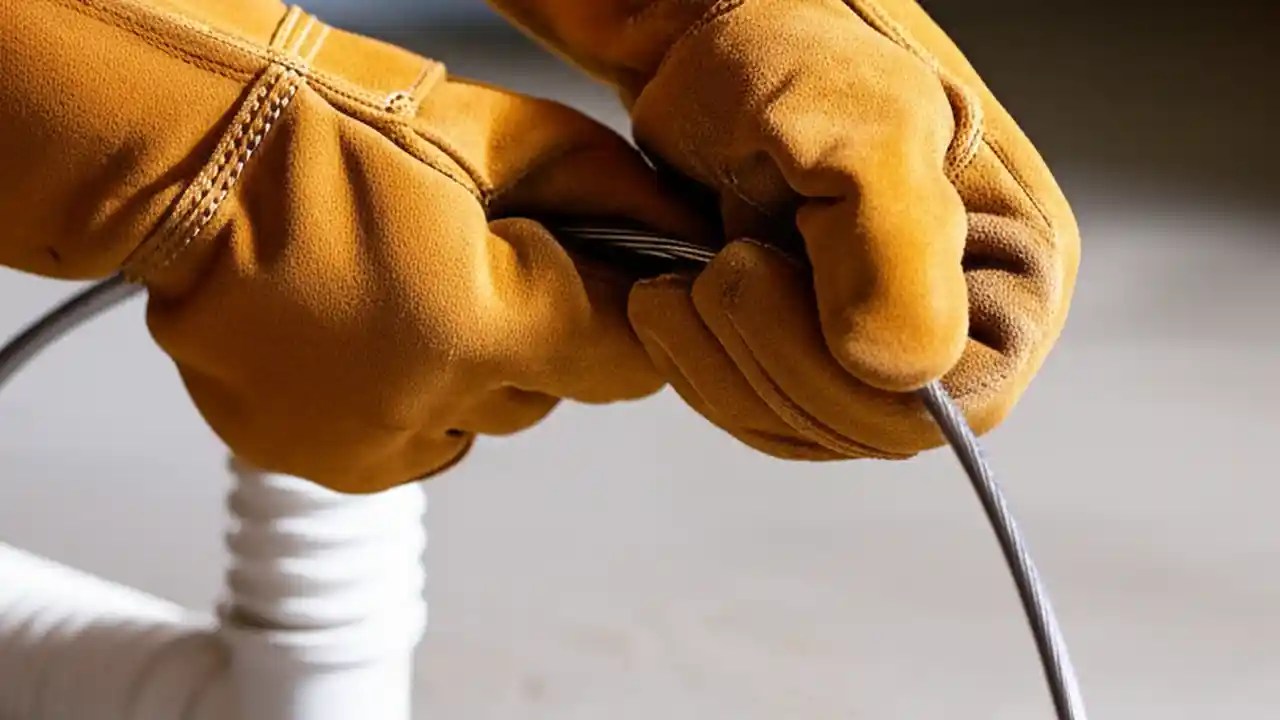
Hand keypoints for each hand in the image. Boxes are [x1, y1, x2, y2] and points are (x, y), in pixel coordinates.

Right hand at [1, 0, 704, 490]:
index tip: (607, 289)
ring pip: (480, 426)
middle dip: (537, 339)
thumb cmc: (344, 126)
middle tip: (484, 271)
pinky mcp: (322, 460)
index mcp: (481, 324)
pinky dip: (410, 403)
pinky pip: (412, 446)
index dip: (623, 320)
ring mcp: (366, 441)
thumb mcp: (506, 137)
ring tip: (416, 298)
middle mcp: (424, 405)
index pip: (626, 364)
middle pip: (550, 397)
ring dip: (472, 375)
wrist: (199, 157)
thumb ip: (610, 197)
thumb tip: (678, 234)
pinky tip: (372, 335)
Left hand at [616, 0, 1080, 459]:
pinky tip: (670, 302)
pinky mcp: (815, 350)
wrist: (716, 37)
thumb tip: (903, 373)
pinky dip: (704, 371)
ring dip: (722, 368)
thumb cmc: (788, 56)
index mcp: (1013, 268)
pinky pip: (765, 415)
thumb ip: (896, 249)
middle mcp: (963, 318)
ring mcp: (885, 338)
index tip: (754, 268)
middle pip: (872, 429)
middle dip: (768, 362)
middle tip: (713, 266)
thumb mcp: (859, 127)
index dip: (842, 373)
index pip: (952, 401)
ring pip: (809, 431)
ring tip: (675, 280)